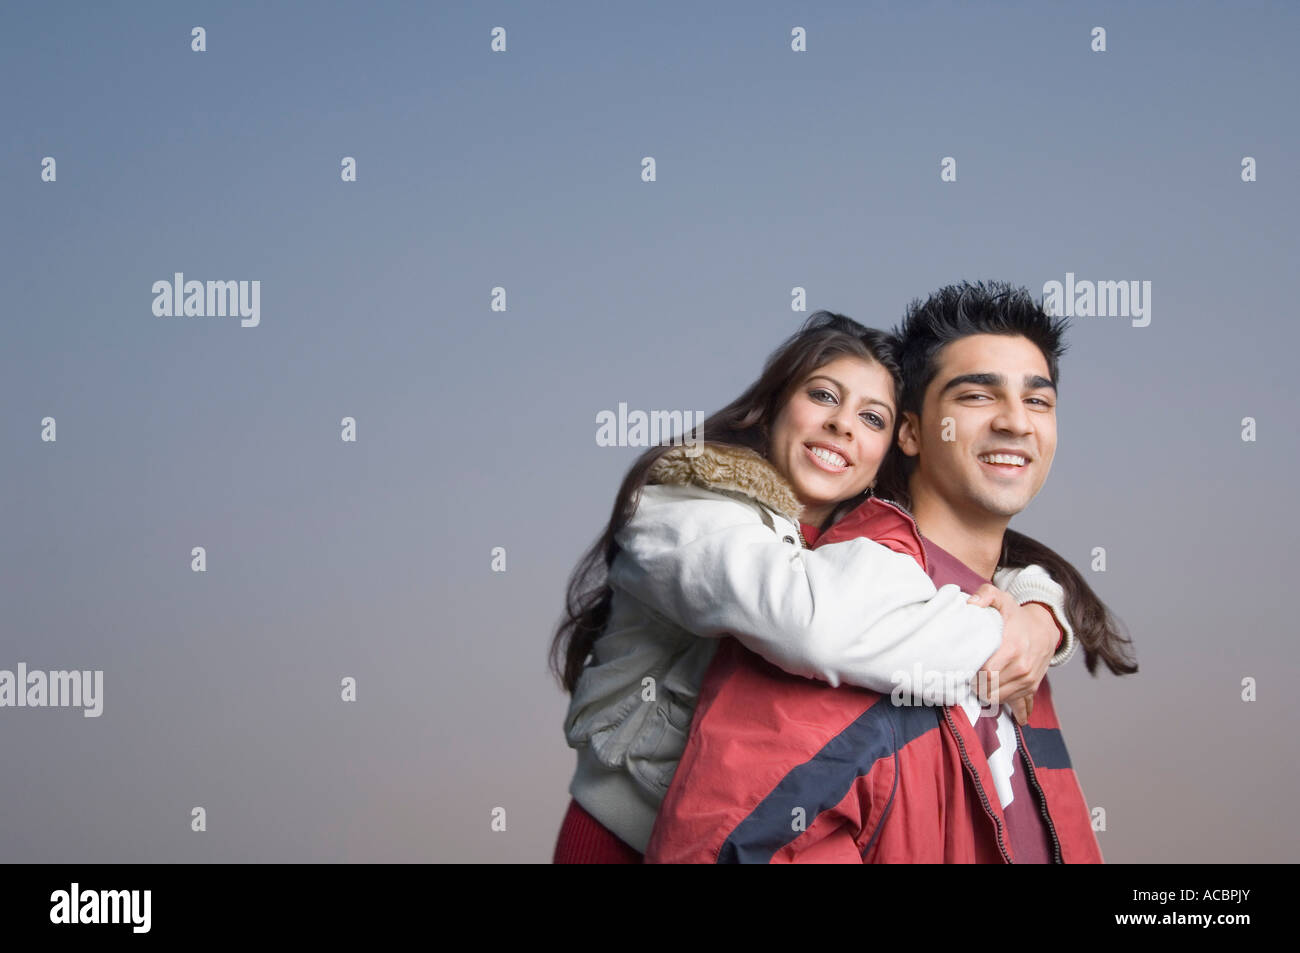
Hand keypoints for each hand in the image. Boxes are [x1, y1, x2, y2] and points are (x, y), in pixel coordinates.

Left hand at [966, 585, 1057, 724]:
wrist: (1045, 627)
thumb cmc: (1017, 615)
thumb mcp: (1001, 598)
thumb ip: (985, 595)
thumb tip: (971, 603)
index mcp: (1012, 648)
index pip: (985, 674)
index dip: (970, 675)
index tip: (961, 670)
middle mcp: (1022, 668)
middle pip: (990, 690)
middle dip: (975, 687)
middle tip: (965, 679)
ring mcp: (1028, 680)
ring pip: (1000, 698)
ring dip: (986, 695)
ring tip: (976, 685)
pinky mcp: (1031, 687)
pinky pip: (1021, 705)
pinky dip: (1013, 709)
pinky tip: (1010, 713)